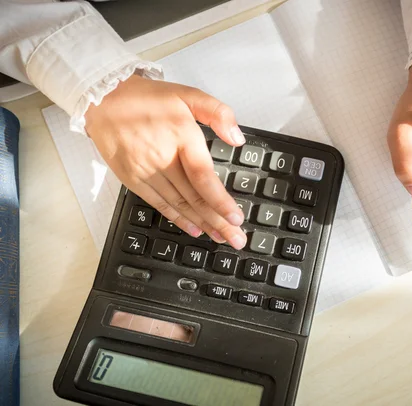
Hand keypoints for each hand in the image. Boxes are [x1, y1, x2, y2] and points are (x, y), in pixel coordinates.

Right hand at [84, 75, 246, 248]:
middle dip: (218, 221)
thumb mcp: (188, 94)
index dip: (220, 201)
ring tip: (220, 237)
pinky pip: (158, 204)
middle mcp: (162, 157)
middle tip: (236, 239)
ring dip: (201, 224)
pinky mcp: (131, 178)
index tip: (236, 217)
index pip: (203, 176)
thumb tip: (237, 138)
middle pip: (194, 197)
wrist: (102, 97)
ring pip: (178, 205)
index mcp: (181, 135)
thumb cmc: (147, 97)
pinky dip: (177, 219)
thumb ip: (218, 113)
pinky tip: (193, 229)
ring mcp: (145, 170)